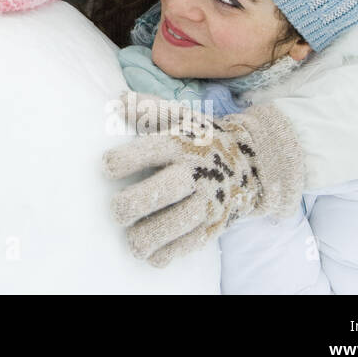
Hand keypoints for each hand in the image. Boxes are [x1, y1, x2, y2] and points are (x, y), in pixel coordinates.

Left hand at [101, 90, 304, 266]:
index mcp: (183, 143)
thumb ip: (147, 109)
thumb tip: (118, 100)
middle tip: (116, 210)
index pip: (153, 149)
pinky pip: (193, 242)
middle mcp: (197, 171)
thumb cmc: (199, 137)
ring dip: (152, 235)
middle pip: (167, 189)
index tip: (106, 167)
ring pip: (181, 221)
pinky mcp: (216, 223)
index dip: (126, 160)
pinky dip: (171, 252)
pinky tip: (151, 256)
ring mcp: (209, 199)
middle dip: (137, 202)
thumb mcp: (179, 117)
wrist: (250, 161)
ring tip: (132, 241)